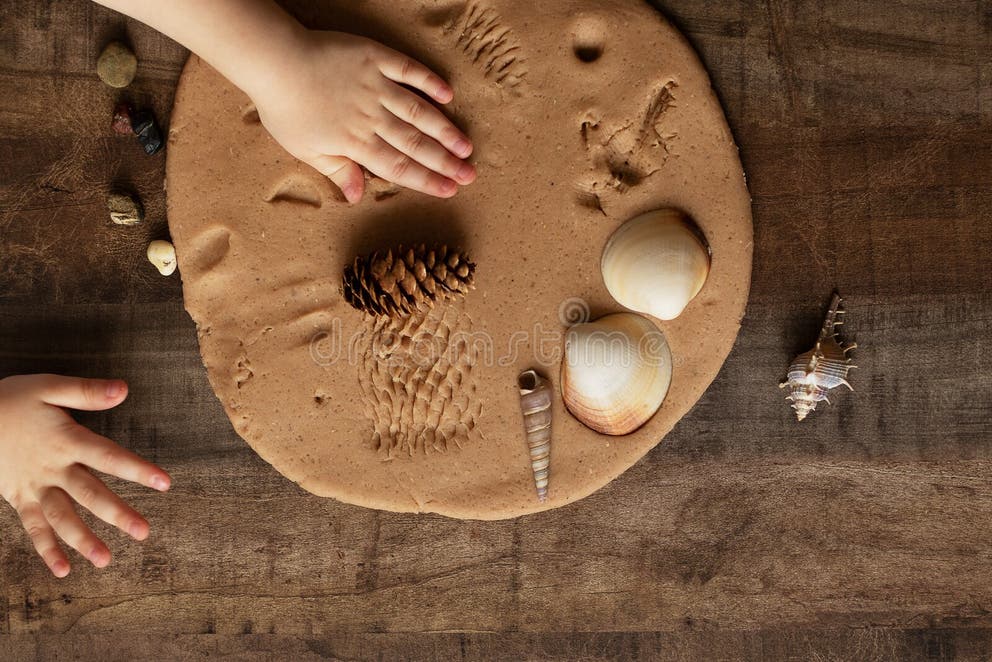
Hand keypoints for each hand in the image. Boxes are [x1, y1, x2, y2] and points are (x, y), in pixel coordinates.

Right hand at [0, 374, 170, 576]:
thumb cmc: (12, 399)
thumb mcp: (48, 387)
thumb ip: (86, 391)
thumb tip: (124, 389)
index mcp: (66, 440)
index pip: (107, 457)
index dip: (136, 469)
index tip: (164, 483)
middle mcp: (52, 468)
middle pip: (88, 494)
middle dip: (116, 514)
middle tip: (143, 532)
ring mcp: (33, 487)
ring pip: (60, 517)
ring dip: (82, 540)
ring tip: (105, 560)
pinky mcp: (17, 498)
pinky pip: (32, 527)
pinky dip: (46, 549)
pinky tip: (63, 569)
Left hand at [252, 30, 476, 202]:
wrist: (274, 61)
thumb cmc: (284, 108)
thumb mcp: (305, 149)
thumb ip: (337, 171)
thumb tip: (357, 197)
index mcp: (355, 142)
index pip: (398, 167)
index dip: (426, 180)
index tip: (449, 190)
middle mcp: (371, 117)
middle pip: (415, 143)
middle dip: (445, 162)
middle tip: (469, 174)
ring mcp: (375, 85)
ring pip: (418, 112)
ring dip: (444, 130)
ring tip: (466, 146)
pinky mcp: (375, 57)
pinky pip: (408, 70)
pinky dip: (429, 82)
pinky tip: (447, 95)